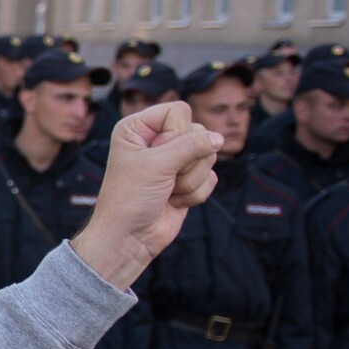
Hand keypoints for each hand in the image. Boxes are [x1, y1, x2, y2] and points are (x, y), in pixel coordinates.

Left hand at [71, 102, 221, 290]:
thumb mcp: (158, 165)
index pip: (179, 110)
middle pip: (199, 132)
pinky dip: (194, 193)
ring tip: (166, 191)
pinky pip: (210, 177)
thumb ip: (192, 145)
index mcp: (137, 128)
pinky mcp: (187, 180)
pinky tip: (173, 202)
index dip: (177, 133)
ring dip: (190, 180)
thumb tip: (219, 138)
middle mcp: (155, 140)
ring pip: (208, 156)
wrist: (129, 238)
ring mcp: (173, 161)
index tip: (157, 156)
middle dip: (185, 161)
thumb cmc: (131, 198)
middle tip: (161, 178)